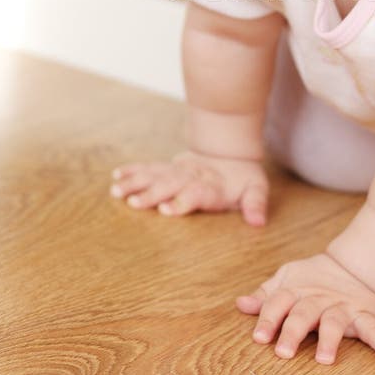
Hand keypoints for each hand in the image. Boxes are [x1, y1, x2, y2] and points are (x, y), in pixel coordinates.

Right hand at [110, 151, 268, 225]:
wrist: (231, 151)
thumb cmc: (243, 178)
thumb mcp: (257, 189)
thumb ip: (256, 204)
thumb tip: (258, 222)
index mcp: (213, 186)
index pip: (197, 193)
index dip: (183, 200)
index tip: (167, 209)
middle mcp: (192, 176)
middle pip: (171, 183)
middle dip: (152, 193)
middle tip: (134, 203)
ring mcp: (178, 170)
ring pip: (155, 174)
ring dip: (136, 181)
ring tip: (116, 190)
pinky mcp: (169, 166)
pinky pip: (149, 167)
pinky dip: (133, 170)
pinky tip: (116, 175)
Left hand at [236, 253, 374, 364]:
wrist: (355, 265)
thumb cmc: (313, 279)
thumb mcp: (287, 280)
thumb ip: (266, 295)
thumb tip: (241, 304)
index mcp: (297, 290)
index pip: (279, 302)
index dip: (268, 319)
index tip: (259, 338)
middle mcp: (318, 299)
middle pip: (304, 313)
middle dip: (293, 331)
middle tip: (283, 352)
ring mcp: (342, 307)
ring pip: (335, 321)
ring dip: (330, 339)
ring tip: (324, 359)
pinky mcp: (366, 314)